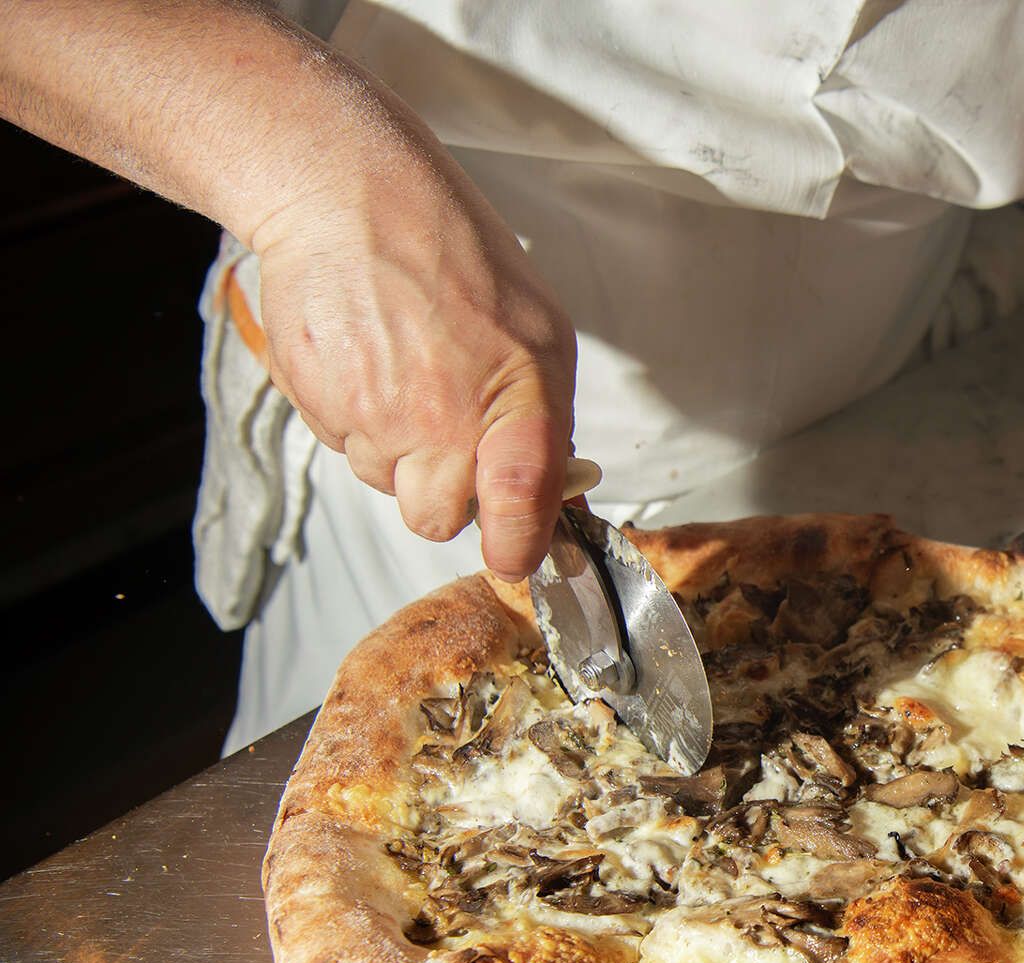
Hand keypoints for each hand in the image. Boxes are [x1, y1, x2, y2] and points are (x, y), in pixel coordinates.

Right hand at [251, 130, 575, 579]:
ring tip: (406, 373)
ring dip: (399, 450)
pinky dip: (358, 418)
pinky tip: (369, 361)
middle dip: (446, 495)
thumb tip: (557, 490)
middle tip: (453, 435)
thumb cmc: (456, 257)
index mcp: (513, 399)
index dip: (517, 545)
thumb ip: (547, 421)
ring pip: (386, 482)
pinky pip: (344, 445)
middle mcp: (440, 420)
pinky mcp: (316, 407)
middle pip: (436, 519)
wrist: (349, 199)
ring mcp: (372, 417)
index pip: (520, 503)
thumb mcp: (541, 333)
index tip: (515, 554)